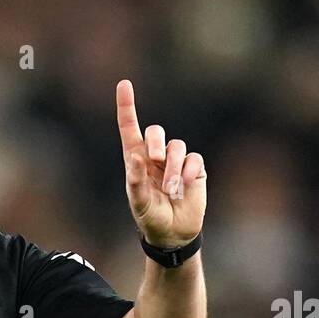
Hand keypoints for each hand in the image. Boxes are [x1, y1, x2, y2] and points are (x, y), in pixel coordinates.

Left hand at [116, 80, 206, 247]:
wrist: (174, 233)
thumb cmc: (151, 218)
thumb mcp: (139, 203)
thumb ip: (135, 182)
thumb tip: (136, 157)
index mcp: (136, 161)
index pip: (130, 128)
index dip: (127, 106)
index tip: (124, 84)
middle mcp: (155, 156)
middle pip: (155, 132)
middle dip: (155, 142)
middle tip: (155, 159)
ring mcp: (176, 161)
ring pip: (177, 147)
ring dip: (173, 168)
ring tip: (171, 189)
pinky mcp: (195, 168)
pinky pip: (194, 159)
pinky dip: (189, 172)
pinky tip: (186, 187)